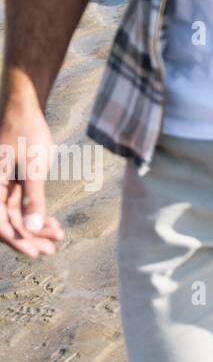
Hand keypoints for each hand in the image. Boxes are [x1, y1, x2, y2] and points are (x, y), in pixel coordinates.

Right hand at [0, 106, 65, 257]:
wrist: (26, 109)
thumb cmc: (26, 133)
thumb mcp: (33, 167)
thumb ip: (33, 198)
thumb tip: (32, 227)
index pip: (0, 223)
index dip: (17, 240)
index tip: (36, 252)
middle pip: (8, 222)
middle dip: (30, 237)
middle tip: (51, 250)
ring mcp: (1, 187)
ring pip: (16, 215)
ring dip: (35, 227)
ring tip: (57, 237)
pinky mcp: (12, 183)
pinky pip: (21, 204)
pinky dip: (36, 214)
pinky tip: (53, 224)